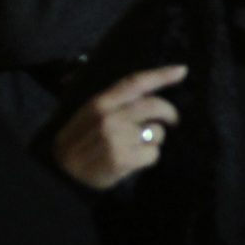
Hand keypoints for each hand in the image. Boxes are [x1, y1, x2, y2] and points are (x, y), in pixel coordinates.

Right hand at [53, 64, 185, 189]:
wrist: (62, 174)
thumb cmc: (78, 142)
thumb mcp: (88, 114)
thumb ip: (114, 102)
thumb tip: (148, 92)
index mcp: (100, 102)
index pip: (135, 82)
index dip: (161, 75)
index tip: (182, 70)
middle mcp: (109, 117)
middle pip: (156, 106)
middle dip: (170, 114)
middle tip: (171, 121)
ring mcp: (117, 138)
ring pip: (157, 132)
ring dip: (155, 140)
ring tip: (137, 146)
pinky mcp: (123, 158)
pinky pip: (154, 154)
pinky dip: (149, 158)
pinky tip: (134, 160)